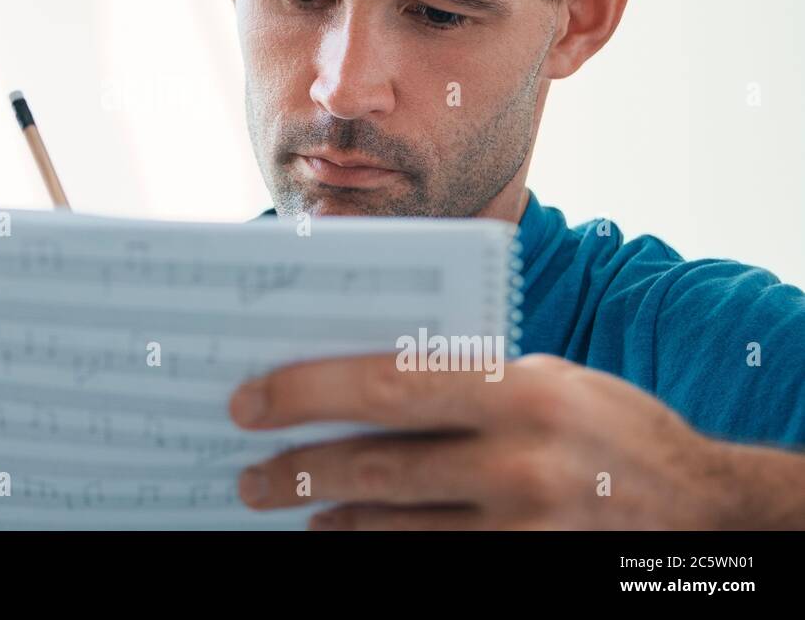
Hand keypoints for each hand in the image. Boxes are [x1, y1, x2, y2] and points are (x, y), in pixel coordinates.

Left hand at [228, 352, 762, 528]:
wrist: (703, 509)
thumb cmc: (610, 428)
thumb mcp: (545, 380)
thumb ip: (461, 382)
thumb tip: (354, 384)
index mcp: (518, 392)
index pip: (386, 385)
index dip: (307, 394)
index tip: (250, 402)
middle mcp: (519, 464)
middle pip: (375, 468)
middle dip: (297, 471)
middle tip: (249, 475)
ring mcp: (522, 531)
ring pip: (391, 528)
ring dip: (328, 518)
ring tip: (287, 502)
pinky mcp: (521, 572)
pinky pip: (425, 562)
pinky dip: (374, 549)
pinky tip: (342, 536)